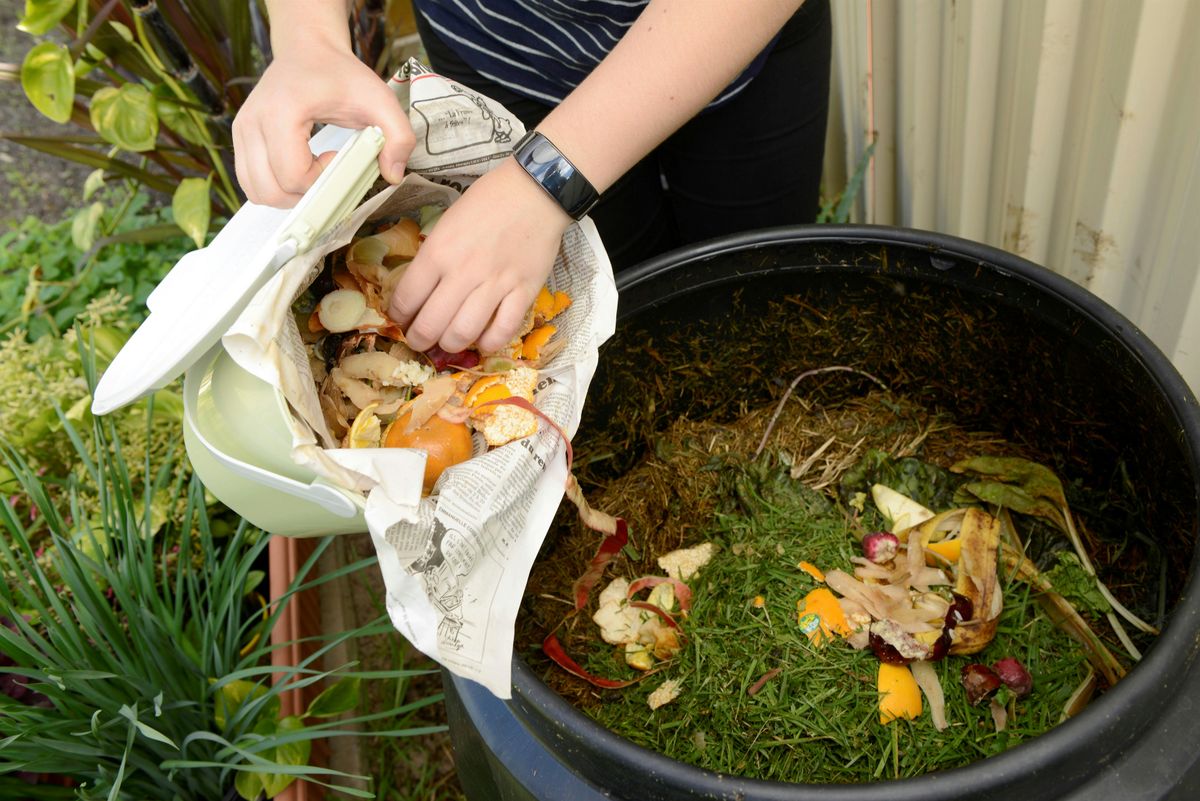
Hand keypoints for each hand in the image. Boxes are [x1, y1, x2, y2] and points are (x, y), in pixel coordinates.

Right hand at [232, 32, 413, 206]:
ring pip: (258, 192)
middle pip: (273, 191)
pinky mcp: (240, 138)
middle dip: (307, 194)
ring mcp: (241, 131)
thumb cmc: (341, 74)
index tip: (338, 156)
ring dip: (290, 196)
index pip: (294, 176)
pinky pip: (251, 183)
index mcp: (281, 113)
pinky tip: (299, 170)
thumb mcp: (380, 100)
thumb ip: (399, 136)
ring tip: (313, 172)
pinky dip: (276, 188)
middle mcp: (252, 122)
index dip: (322, 179)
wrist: (308, 49)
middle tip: (327, 170)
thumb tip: (394, 176)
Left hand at [388, 159, 572, 353]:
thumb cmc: (487, 202)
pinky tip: (483, 342)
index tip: (400, 320)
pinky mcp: (523, 292)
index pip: (407, 298)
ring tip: (448, 343)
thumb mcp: (447, 222)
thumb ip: (433, 256)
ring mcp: (495, 285)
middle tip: (419, 341)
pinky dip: (489, 343)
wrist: (534, 192)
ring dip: (450, 345)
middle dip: (418, 340)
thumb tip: (422, 288)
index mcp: (438, 252)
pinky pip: (503, 330)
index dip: (398, 316)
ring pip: (463, 333)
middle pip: (431, 325)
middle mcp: (463, 273)